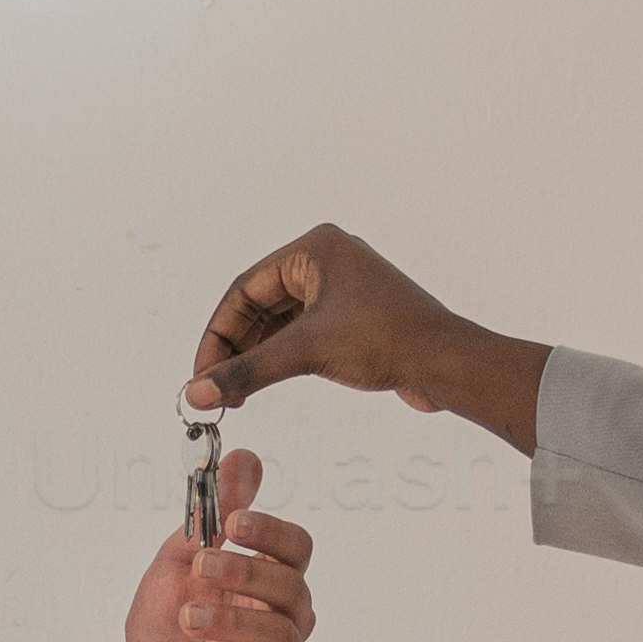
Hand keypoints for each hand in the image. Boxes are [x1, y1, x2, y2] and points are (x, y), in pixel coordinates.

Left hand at [104, 441, 314, 641]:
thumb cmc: (164, 627)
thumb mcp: (176, 565)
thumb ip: (211, 518)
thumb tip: (244, 458)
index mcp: (265, 580)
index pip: (295, 549)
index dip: (271, 533)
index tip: (233, 524)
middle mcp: (283, 619)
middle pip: (292, 588)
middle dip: (245, 573)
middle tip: (199, 569)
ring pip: (282, 636)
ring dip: (232, 621)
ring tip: (187, 620)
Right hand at [189, 221, 543, 455]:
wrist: (446, 362)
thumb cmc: (387, 340)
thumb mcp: (306, 352)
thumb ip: (247, 371)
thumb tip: (196, 393)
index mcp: (314, 248)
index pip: (245, 288)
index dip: (217, 333)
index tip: (201, 372)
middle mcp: (327, 260)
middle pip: (260, 304)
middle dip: (235, 346)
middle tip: (214, 387)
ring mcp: (342, 288)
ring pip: (280, 321)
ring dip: (257, 354)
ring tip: (236, 392)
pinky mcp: (354, 315)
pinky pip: (303, 331)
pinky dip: (282, 355)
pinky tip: (265, 381)